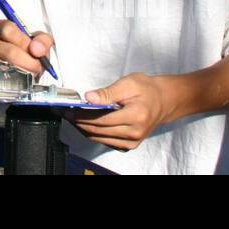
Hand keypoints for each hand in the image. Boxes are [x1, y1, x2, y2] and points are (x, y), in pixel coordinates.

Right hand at [0, 20, 54, 75]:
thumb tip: (37, 50)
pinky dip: (16, 80)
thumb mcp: (39, 39)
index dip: (24, 42)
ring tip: (31, 72)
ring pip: (5, 67)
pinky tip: (23, 77)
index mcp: (0, 27)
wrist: (22, 62)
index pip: (8, 31)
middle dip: (27, 61)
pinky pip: (2, 78)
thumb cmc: (28, 47)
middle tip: (38, 66)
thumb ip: (42, 40)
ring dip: (23, 72)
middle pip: (8, 51)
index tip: (36, 51)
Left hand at [59, 72, 175, 150]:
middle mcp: (134, 133)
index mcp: (136, 116)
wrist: (165, 101)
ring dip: (82, 128)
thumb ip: (108, 92)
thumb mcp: (129, 83)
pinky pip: (105, 141)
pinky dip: (93, 132)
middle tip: (63, 112)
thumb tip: (88, 98)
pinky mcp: (129, 144)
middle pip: (98, 131)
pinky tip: (84, 123)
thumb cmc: (147, 89)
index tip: (66, 109)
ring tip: (70, 117)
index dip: (81, 115)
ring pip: (99, 138)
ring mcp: (132, 141)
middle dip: (77, 122)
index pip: (101, 119)